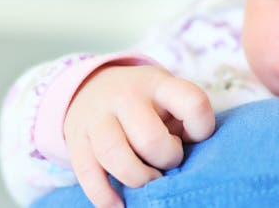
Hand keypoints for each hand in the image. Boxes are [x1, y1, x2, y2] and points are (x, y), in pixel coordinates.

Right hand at [63, 65, 214, 207]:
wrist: (91, 86)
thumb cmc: (145, 101)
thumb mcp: (167, 95)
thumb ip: (182, 120)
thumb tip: (191, 161)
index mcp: (157, 84)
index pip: (192, 103)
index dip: (202, 128)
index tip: (194, 137)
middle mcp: (125, 96)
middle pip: (150, 138)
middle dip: (167, 159)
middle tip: (168, 160)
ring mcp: (96, 117)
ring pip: (114, 156)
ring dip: (139, 178)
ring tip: (149, 179)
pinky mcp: (76, 140)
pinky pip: (88, 174)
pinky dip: (105, 196)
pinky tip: (119, 205)